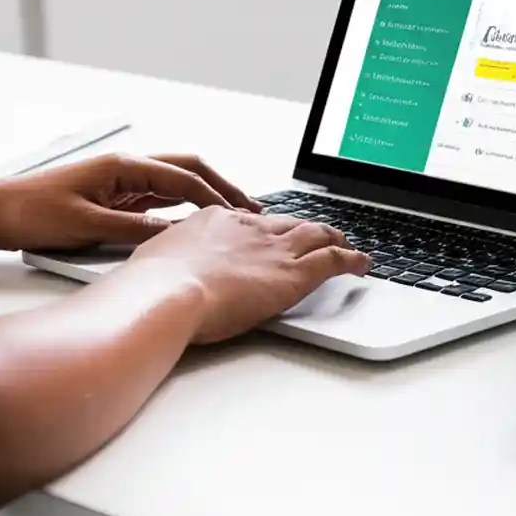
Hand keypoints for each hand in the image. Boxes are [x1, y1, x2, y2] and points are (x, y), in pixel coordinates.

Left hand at [0, 153, 263, 250]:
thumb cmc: (30, 212)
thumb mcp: (87, 226)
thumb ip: (134, 229)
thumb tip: (174, 233)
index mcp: (123, 166)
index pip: (183, 178)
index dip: (215, 198)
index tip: (239, 215)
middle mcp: (126, 168)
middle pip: (188, 170)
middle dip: (222, 188)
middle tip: (251, 208)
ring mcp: (122, 182)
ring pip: (176, 184)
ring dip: (206, 197)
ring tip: (234, 217)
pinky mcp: (115, 198)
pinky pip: (159, 199)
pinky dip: (184, 208)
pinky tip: (196, 225)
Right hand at [129, 207, 371, 343]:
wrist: (166, 294)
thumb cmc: (152, 285)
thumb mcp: (155, 262)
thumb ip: (170, 264)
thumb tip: (161, 273)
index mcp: (216, 221)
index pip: (251, 222)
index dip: (265, 231)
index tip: (269, 238)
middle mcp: (250, 228)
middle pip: (290, 222)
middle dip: (307, 229)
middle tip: (319, 235)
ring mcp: (275, 248)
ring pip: (319, 233)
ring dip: (336, 238)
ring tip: (347, 245)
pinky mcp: (294, 272)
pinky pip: (335, 258)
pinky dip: (353, 259)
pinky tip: (363, 264)